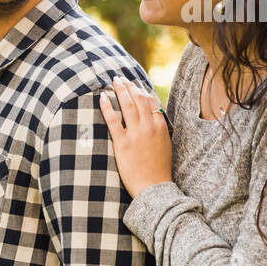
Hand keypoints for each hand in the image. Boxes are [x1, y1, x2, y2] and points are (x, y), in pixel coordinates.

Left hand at [99, 77, 172, 199]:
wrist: (153, 187)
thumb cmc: (158, 169)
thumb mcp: (164, 145)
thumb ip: (158, 130)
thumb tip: (150, 118)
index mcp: (161, 127)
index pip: (151, 102)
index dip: (141, 91)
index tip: (134, 85)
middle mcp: (149, 127)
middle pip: (138, 99)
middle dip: (129, 86)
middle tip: (120, 78)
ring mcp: (136, 134)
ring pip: (127, 105)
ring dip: (119, 90)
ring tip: (113, 81)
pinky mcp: (122, 143)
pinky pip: (113, 120)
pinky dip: (107, 106)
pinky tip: (102, 97)